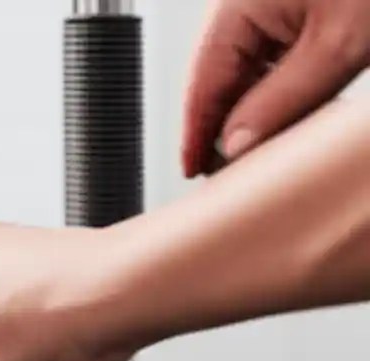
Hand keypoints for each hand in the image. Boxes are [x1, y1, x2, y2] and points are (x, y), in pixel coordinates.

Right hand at [183, 0, 369, 176]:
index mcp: (241, 5)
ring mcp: (274, 9)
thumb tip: (236, 144)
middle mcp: (249, 5)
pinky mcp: (300, 14)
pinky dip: (279, 94)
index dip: (195, 130)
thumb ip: (281, 101)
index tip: (192, 170)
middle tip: (231, 173)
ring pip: (249, 75)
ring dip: (254, 113)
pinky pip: (275, 63)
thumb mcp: (338, 48)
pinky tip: (292, 118)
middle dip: (224, 126)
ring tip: (264, 152)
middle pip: (222, 80)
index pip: (204, 81)